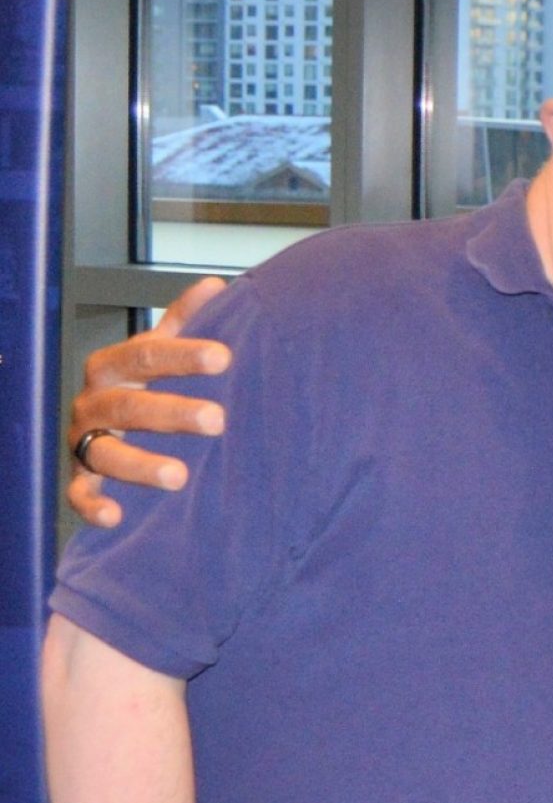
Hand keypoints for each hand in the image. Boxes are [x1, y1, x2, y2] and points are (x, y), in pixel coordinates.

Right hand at [68, 278, 232, 529]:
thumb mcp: (160, 350)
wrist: (108, 425)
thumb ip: (184, 321)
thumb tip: (217, 285)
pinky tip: (114, 517)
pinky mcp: (81, 478)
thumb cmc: (143, 383)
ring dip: (139, 465)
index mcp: (115, 366)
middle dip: (172, 413)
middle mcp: (94, 402)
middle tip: (218, 420)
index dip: (183, 355)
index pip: (147, 354)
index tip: (224, 358)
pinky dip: (92, 506)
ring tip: (179, 477)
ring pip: (105, 452)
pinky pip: (79, 493)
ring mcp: (85, 441)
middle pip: (130, 406)